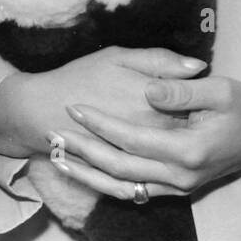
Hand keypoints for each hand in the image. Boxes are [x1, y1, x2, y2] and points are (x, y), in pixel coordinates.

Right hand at [0, 46, 205, 158]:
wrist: (41, 107)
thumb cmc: (81, 77)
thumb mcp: (118, 57)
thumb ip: (159, 60)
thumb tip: (199, 66)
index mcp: (155, 104)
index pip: (194, 104)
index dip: (199, 97)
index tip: (196, 90)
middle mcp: (152, 136)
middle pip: (187, 134)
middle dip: (191, 124)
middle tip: (185, 111)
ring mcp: (140, 160)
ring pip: (170, 160)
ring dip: (176, 149)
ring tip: (170, 133)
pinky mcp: (125, 177)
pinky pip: (148, 183)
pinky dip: (154, 176)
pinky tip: (153, 166)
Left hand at [52, 75, 240, 199]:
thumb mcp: (219, 90)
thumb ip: (180, 90)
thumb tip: (147, 90)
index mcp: (188, 150)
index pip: (132, 138)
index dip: (100, 124)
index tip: (73, 107)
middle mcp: (181, 175)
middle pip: (120, 167)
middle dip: (84, 150)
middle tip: (54, 131)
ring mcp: (180, 186)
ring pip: (124, 186)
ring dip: (89, 173)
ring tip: (57, 156)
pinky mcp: (179, 189)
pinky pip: (137, 192)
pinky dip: (108, 185)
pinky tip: (86, 173)